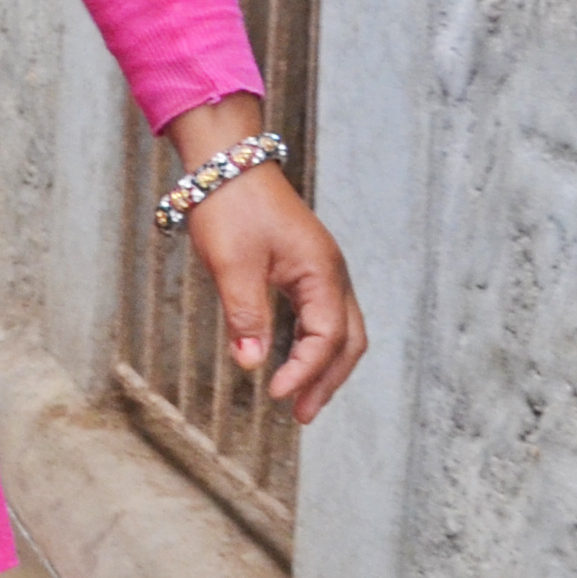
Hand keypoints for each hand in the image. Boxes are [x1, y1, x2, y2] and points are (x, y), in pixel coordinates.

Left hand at [162, 100, 366, 418]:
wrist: (229, 162)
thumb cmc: (231, 207)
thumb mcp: (232, 264)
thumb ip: (245, 314)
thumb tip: (251, 362)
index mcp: (322, 274)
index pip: (326, 338)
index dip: (304, 372)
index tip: (275, 395)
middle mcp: (332, 274)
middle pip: (347, 340)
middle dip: (327, 380)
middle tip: (301, 415)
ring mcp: (323, 270)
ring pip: (339, 329)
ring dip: (323, 366)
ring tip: (299, 400)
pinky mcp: (307, 266)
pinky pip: (323, 314)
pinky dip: (314, 344)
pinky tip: (293, 360)